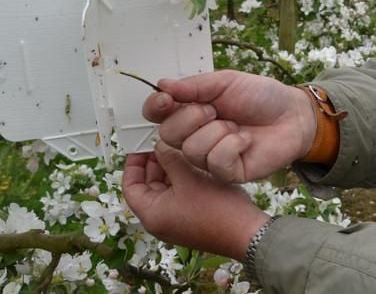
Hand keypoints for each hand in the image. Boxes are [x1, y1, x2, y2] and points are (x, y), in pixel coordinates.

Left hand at [122, 143, 269, 259]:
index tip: (140, 146)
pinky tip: (191, 162)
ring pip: (164, 188)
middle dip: (153, 163)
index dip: (133, 164)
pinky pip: (177, 193)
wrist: (246, 233)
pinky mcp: (189, 217)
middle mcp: (160, 220)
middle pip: (147, 186)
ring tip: (179, 148)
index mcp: (151, 215)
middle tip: (162, 142)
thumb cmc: (217, 211)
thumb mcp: (189, 177)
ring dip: (169, 169)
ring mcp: (175, 220)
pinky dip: (180, 177)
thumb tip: (159, 145)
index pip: (130, 187)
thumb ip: (170, 158)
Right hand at [143, 70, 315, 182]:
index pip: (156, 113)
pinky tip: (245, 141)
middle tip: (216, 110)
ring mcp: (209, 157)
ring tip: (236, 126)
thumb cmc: (261, 97)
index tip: (166, 99)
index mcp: (190, 111)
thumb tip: (163, 84)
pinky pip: (215, 162)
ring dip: (218, 131)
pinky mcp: (227, 173)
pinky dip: (233, 146)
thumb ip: (194, 86)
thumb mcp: (226, 82)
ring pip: (191, 150)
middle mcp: (195, 135)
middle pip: (168, 135)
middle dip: (192, 117)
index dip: (155, 107)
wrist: (293, 114)